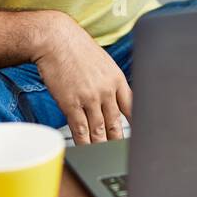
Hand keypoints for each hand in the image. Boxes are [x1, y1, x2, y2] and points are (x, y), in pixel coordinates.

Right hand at [32, 12, 130, 144]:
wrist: (55, 39)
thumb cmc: (75, 47)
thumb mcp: (102, 61)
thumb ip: (109, 80)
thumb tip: (113, 95)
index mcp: (116, 79)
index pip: (133, 107)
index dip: (138, 123)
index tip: (141, 134)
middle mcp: (106, 90)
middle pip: (116, 123)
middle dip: (119, 140)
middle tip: (121, 152)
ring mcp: (89, 98)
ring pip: (99, 129)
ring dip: (102, 146)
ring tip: (104, 157)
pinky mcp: (71, 103)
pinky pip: (80, 129)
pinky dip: (84, 142)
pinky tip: (86, 150)